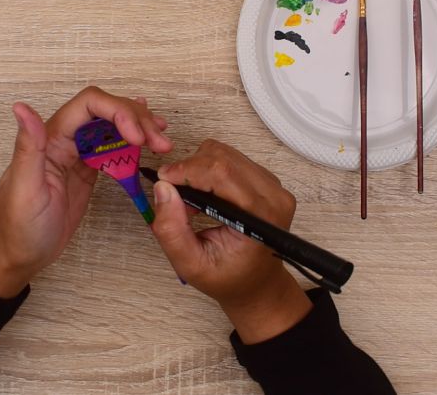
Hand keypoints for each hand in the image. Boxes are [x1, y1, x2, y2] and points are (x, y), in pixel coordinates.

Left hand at [0, 87, 172, 297]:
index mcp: (49, 139)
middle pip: (106, 112)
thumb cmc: (20, 227)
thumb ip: (28, 146)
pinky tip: (146, 136)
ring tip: (162, 141)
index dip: (118, 112)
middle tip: (161, 142)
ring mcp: (77, 155)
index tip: (138, 137)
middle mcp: (64, 140)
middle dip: (136, 120)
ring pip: (112, 127)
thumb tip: (22, 107)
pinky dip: (131, 141)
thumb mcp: (25, 188)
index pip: (89, 106)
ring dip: (139, 128)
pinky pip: (112, 148)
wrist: (22, 256)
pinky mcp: (87, 171)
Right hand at [150, 140, 312, 343]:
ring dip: (199, 169)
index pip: (222, 172)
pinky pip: (231, 159)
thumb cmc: (227, 278)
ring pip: (225, 152)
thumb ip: (172, 230)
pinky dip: (210, 171)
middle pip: (222, 157)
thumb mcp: (191, 265)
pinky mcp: (267, 180)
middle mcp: (274, 195)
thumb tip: (162, 188)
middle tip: (177, 199)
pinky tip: (206, 197)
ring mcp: (273, 185)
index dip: (187, 170)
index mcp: (261, 217)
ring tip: (192, 202)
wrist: (256, 284)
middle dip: (190, 169)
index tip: (163, 181)